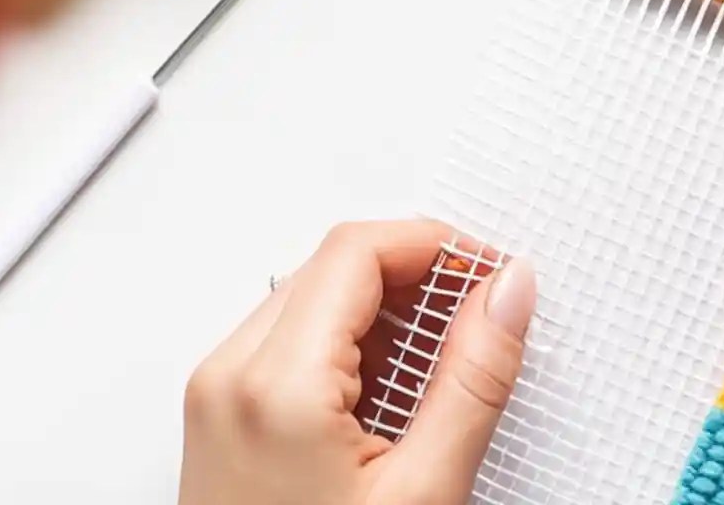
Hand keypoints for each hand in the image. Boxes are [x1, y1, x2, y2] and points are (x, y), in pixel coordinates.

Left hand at [176, 219, 535, 504]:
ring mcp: (217, 394)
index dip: (436, 244)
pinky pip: (291, 339)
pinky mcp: (222, 414)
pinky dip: (353, 341)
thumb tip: (506, 294)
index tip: (491, 269)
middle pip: (332, 266)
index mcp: (275, 386)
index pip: (357, 251)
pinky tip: (400, 382)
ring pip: (311, 296)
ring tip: (450, 352)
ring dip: (387, 306)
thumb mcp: (424, 492)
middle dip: (417, 272)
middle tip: (483, 307)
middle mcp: (229, 376)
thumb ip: (473, 379)